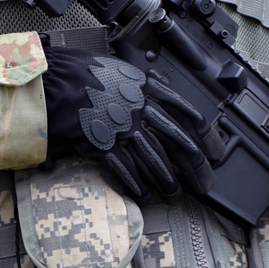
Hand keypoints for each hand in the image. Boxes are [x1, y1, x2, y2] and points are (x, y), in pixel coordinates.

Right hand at [41, 44, 215, 200]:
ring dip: (168, 181)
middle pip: (179, 143)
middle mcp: (142, 109)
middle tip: (204, 183)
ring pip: (155, 159)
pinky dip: (137, 183)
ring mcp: (123, 128)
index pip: (190, 116)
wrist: (53, 80)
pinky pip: (126, 168)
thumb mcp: (123, 72)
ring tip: (176, 195)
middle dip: (195, 168)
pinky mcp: (103, 143)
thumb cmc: (83, 72)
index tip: (216, 153)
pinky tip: (146, 194)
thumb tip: (162, 90)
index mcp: (150, 90)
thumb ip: (145, 86)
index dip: (207, 138)